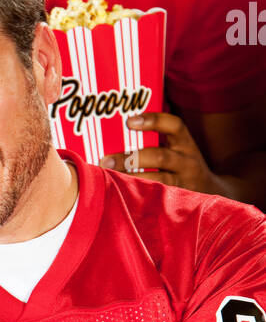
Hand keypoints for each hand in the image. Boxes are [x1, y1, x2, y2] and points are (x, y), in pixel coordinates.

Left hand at [100, 113, 216, 192]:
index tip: (129, 121)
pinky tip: (121, 195)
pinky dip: (139, 197)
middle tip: (106, 160)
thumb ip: (155, 139)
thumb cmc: (182, 165)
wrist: (214, 192)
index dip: (153, 121)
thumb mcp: (178, 148)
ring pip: (159, 181)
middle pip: (161, 157)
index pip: (174, 125)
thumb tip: (116, 130)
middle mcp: (187, 162)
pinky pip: (159, 199)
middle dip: (131, 159)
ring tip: (110, 179)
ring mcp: (185, 183)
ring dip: (132, 179)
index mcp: (185, 143)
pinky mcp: (179, 200)